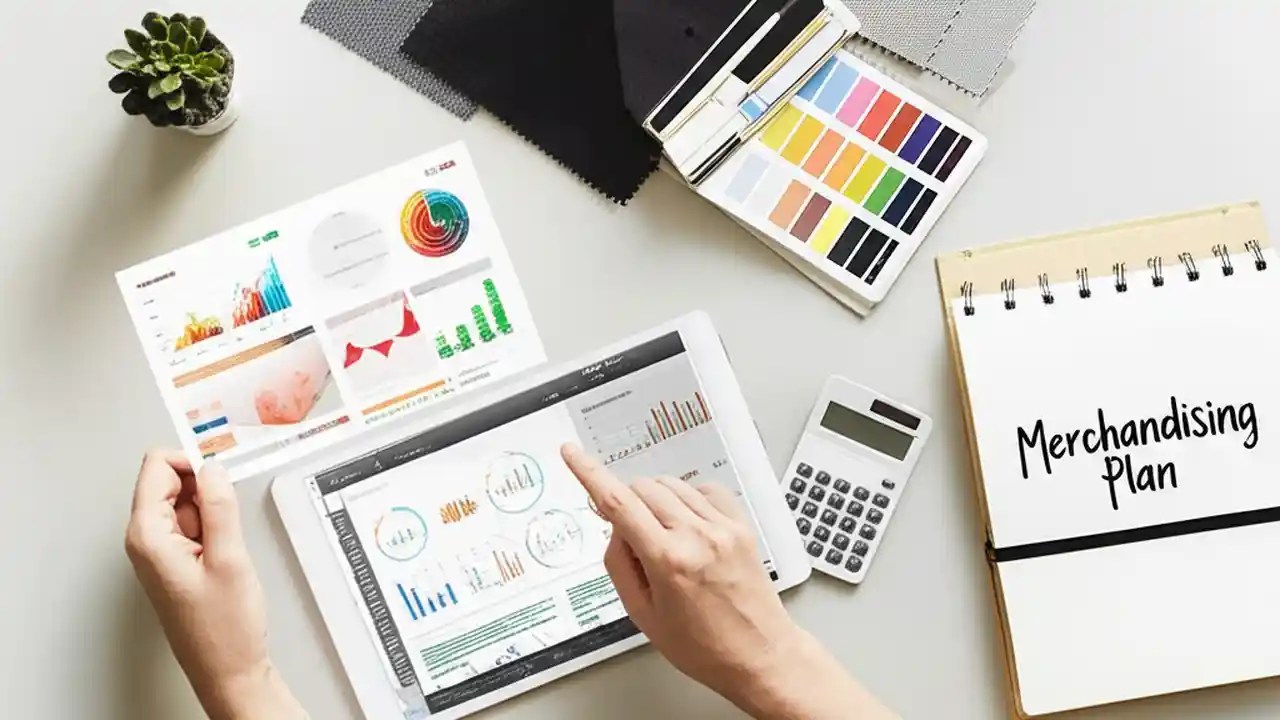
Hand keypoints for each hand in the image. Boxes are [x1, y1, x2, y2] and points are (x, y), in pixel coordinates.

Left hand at [125, 449, 304, 719]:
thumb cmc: (224, 628)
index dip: (192, 462)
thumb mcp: (230, 559)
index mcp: (148, 536)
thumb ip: (220, 507)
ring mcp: (159, 551)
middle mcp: (145, 540)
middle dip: (205, 488)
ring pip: (184, 502)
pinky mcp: (175, 561)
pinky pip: (192, 525)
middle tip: (230, 517)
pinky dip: (213, 527)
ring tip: (229, 545)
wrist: (229, 670)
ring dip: (212, 510)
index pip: (156, 467)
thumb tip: (213, 468)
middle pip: (169, 481)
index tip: (221, 475)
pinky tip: (227, 552)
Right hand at [561, 444, 895, 719]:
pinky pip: (703, 489)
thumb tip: (613, 528)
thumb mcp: (642, 615)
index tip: (572, 453)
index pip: (619, 503)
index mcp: (668, 561)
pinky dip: (686, 498)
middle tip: (629, 534)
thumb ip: (619, 565)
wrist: (759, 654)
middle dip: (626, 501)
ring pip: (672, 485)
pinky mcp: (740, 525)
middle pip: (643, 488)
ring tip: (662, 538)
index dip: (590, 473)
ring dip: (655, 500)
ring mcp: (723, 527)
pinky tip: (686, 524)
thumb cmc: (702, 646)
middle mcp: (697, 536)